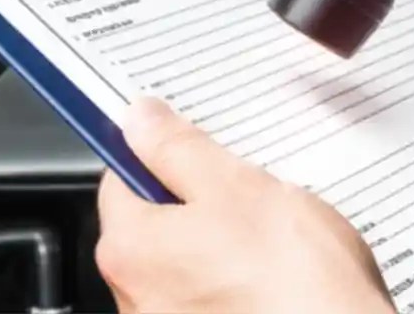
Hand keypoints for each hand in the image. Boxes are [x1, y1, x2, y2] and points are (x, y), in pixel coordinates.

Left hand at [96, 98, 394, 313]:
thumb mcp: (235, 186)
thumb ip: (177, 149)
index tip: (194, 151)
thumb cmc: (294, 276)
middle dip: (195, 206)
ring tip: (271, 245)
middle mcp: (133, 298)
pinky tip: (274, 282)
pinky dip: (232, 288)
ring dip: (217, 250)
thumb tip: (138, 119)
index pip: (120, 180)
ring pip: (184, 266)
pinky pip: (207, 301)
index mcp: (130, 250)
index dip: (159, 157)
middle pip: (151, 228)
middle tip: (248, 198)